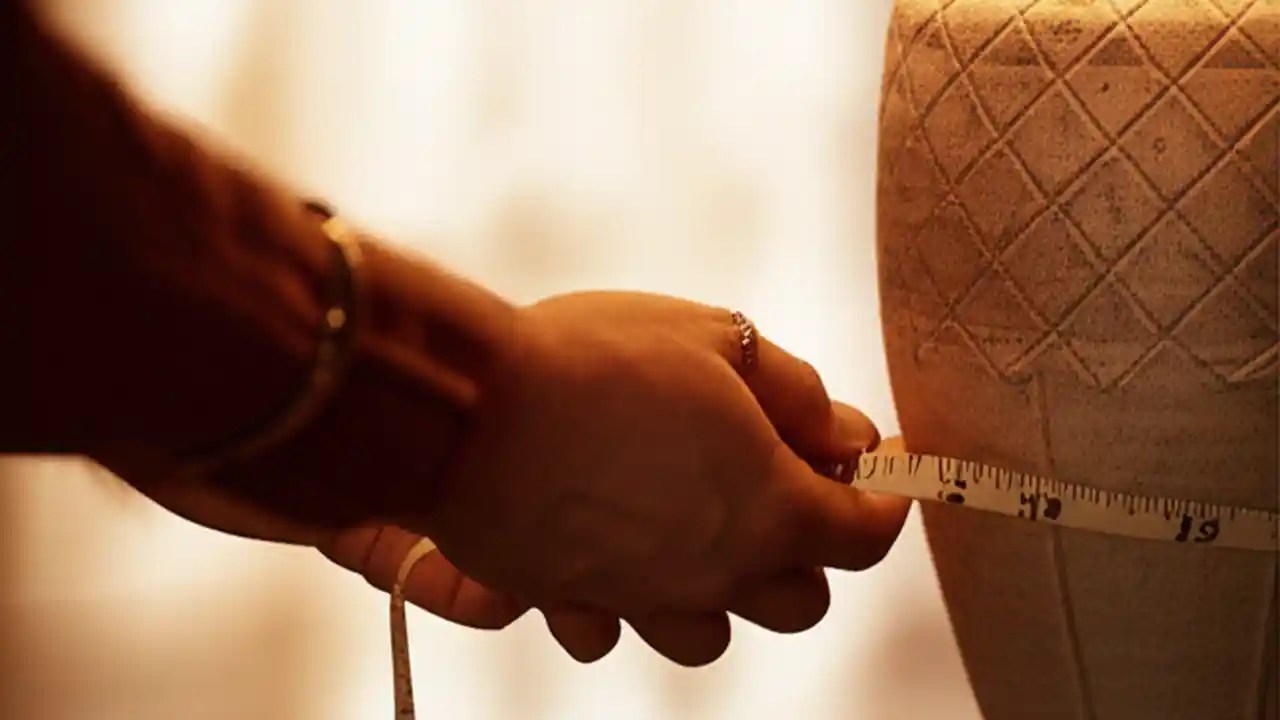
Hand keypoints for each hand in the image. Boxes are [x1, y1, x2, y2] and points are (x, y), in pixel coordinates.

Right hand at [412, 291, 908, 664]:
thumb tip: (847, 436)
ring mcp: (642, 598)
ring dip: (722, 592)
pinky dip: (623, 603)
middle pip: (801, 602)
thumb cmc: (601, 363)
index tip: (883, 465)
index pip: (867, 536)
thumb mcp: (719, 340)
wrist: (475, 410)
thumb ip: (796, 393)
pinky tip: (610, 551)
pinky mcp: (572, 602)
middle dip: (808, 548)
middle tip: (781, 481)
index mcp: (769, 511)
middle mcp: (715, 574)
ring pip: (713, 637)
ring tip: (695, 526)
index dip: (889, 499)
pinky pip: (612, 630)